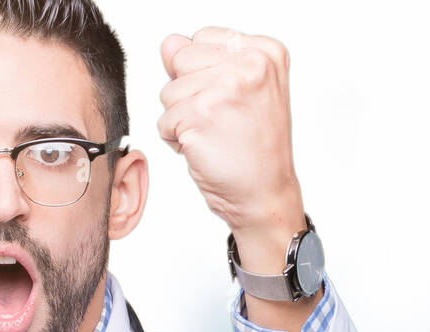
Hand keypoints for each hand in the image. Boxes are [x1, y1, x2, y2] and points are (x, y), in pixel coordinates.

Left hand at [158, 26, 301, 232]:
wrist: (264, 194)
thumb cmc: (255, 148)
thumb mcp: (242, 91)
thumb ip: (205, 61)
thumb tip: (169, 44)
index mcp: (265, 52)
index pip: (201, 38)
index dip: (202, 73)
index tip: (229, 100)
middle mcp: (249, 65)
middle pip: (180, 59)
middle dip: (187, 93)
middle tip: (219, 120)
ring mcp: (224, 89)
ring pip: (168, 92)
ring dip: (181, 119)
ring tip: (213, 135)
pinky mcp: (200, 116)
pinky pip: (164, 121)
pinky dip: (176, 140)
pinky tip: (205, 149)